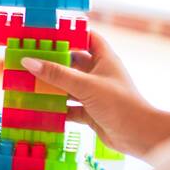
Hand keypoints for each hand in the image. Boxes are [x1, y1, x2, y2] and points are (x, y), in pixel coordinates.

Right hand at [19, 31, 169, 158]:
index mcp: (105, 60)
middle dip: (54, 63)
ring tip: (29, 83)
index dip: (71, 34)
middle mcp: (100, 74)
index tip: (48, 33)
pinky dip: (57, 109)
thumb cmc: (119, 103)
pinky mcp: (91, 112)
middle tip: (31, 59)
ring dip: (52, 87)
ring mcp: (95, 94)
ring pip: (69, 87)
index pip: (88, 38)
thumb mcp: (85, 85)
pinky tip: (41, 109)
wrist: (139, 136)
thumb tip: (29, 61)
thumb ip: (57, 74)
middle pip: (73, 63)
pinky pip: (70, 107)